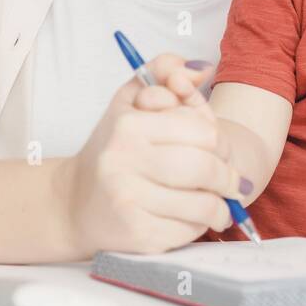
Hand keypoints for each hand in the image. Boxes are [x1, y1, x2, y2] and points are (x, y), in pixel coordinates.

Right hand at [57, 53, 249, 257]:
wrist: (73, 204)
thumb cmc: (113, 147)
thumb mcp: (130, 99)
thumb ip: (164, 70)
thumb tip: (203, 69)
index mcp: (128, 125)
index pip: (204, 133)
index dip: (222, 143)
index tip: (221, 151)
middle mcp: (123, 162)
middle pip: (206, 169)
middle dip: (228, 178)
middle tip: (232, 183)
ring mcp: (128, 202)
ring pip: (202, 205)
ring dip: (221, 208)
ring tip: (222, 205)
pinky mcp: (135, 236)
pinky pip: (187, 232)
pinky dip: (199, 227)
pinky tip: (193, 220)